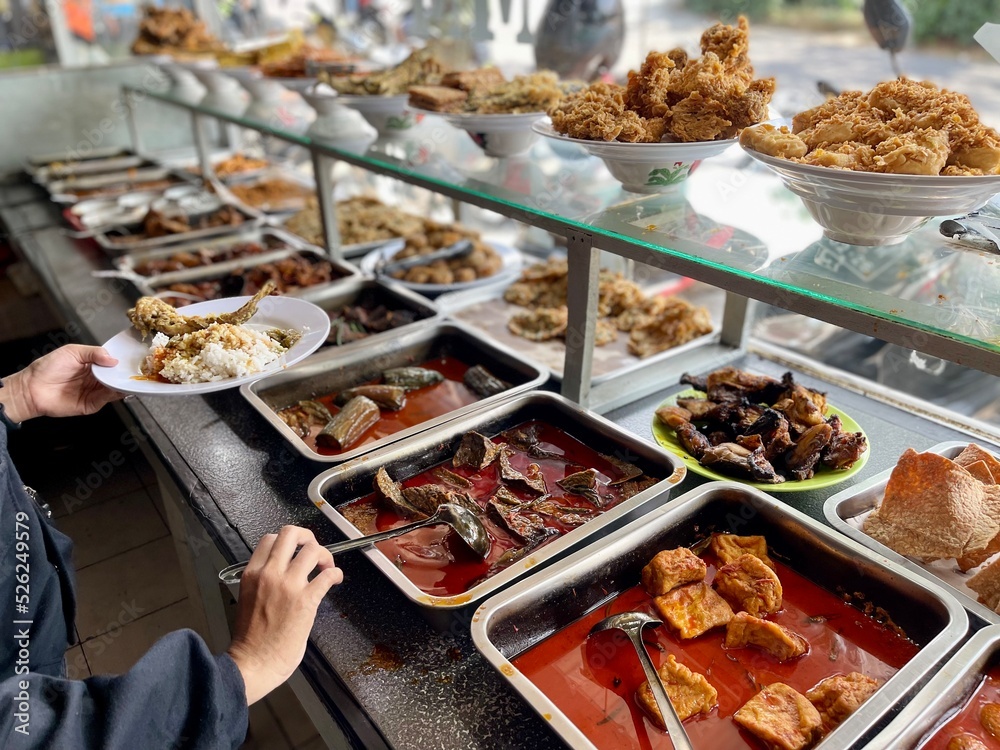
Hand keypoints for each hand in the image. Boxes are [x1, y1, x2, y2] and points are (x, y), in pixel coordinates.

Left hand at [1, 345, 123, 422]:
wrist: (32, 389)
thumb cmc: (47, 368)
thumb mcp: (72, 352)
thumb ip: (94, 352)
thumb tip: (113, 359)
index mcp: (92, 365)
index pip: (112, 363)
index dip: (122, 361)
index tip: (134, 358)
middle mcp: (96, 379)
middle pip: (117, 376)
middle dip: (126, 373)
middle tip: (138, 369)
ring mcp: (95, 392)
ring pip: (116, 388)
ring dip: (124, 383)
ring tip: (132, 378)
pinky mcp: (92, 404)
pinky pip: (108, 398)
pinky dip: (116, 393)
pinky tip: (120, 387)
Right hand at [227, 526, 342, 704]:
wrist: (253, 663)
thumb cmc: (250, 639)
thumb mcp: (249, 598)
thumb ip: (264, 582)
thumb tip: (283, 575)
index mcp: (252, 574)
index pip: (269, 539)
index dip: (287, 540)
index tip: (296, 550)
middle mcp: (270, 574)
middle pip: (291, 534)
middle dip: (307, 537)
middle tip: (314, 550)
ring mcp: (289, 585)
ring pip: (312, 550)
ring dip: (324, 555)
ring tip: (326, 567)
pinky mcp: (306, 600)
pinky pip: (328, 575)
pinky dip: (335, 573)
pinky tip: (335, 579)